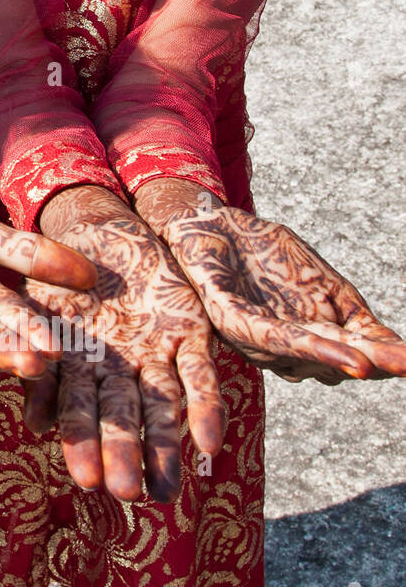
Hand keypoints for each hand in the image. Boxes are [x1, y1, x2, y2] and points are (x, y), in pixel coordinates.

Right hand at [22, 215, 224, 502]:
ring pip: (161, 408)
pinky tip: (211, 445)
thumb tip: (29, 410)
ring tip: (164, 492)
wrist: (104, 223)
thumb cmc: (60, 258)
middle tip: (124, 493)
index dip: (83, 442)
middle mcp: (115, 367)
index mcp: (75, 362)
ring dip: (163, 448)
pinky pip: (201, 378)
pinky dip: (207, 410)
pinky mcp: (189, 335)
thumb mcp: (35, 295)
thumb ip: (25, 338)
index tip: (85, 479)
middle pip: (120, 416)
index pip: (78, 410)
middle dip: (122, 453)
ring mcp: (154, 355)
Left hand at [163, 207, 405, 382]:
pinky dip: (317, 351)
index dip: (383, 357)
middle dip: (374, 363)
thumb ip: (347, 307)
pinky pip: (278, 340)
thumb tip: (383, 342)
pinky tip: (349, 359)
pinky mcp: (233, 320)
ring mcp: (255, 335)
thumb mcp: (313, 276)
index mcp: (302, 334)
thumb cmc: (257, 250)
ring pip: (309, 356)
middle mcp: (279, 345)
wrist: (203, 221)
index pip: (350, 351)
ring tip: (379, 365)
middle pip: (334, 362)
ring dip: (348, 360)